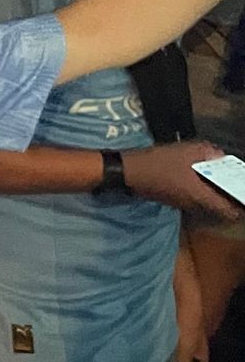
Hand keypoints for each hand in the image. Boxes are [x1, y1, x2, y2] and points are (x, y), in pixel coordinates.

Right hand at [123, 142, 244, 218]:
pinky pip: (194, 198)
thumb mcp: (186, 151)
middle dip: (227, 198)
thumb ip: (207, 152)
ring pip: (206, 203)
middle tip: (229, 183)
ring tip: (214, 177)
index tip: (241, 195)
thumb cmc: (159, 163)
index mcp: (202, 195)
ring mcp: (182, 203)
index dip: (239, 206)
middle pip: (219, 208)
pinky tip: (194, 176)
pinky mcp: (172, 199)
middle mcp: (195, 204)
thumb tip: (219, 156)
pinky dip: (199, 190)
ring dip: (212, 193)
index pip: (231, 211)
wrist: (129, 172)